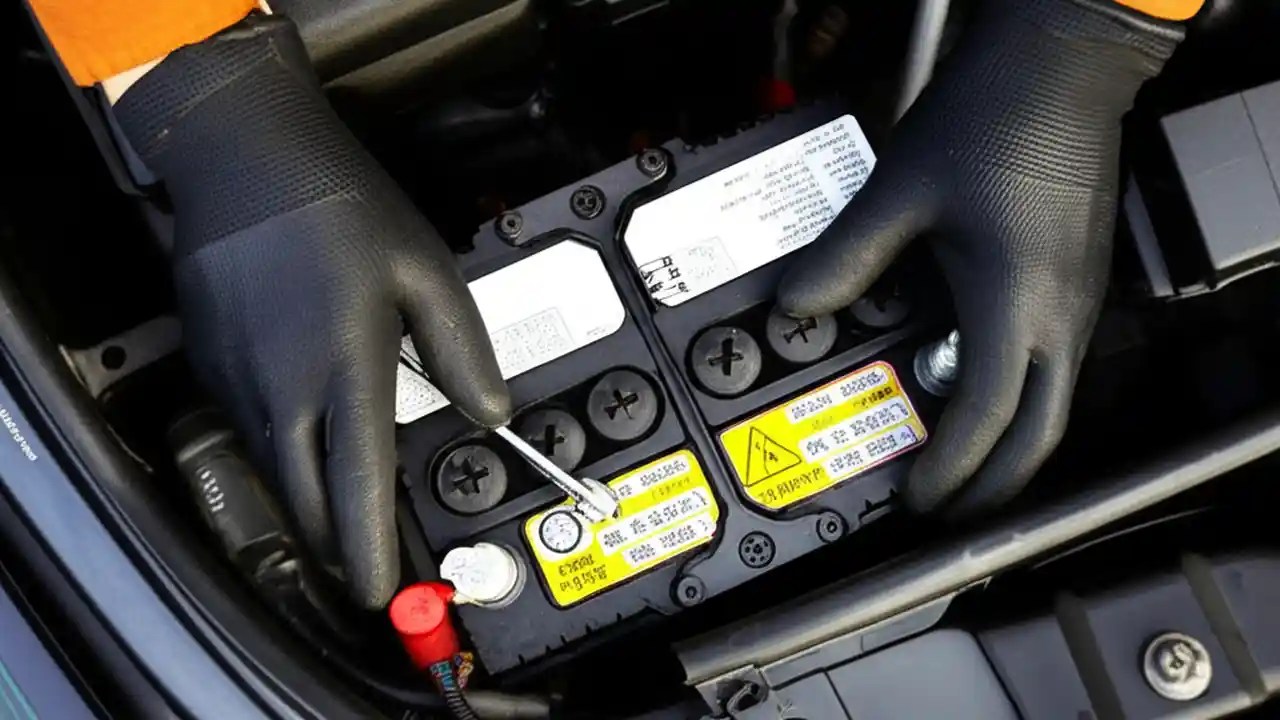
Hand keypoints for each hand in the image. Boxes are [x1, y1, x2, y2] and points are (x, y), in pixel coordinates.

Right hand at [116, 15, 510, 606]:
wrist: (244, 158)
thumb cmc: (337, 206)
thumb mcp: (424, 268)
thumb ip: (462, 348)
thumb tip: (492, 411)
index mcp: (345, 360)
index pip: (358, 479)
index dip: (369, 545)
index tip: (379, 589)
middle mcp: (283, 381)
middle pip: (304, 496)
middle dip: (335, 544)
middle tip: (362, 567)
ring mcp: (238, 376)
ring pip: (273, 469)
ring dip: (306, 503)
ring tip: (339, 520)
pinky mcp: (211, 364)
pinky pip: (248, 430)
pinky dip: (278, 454)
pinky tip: (303, 446)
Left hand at [780, 0, 1180, 515]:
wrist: (1060, 66)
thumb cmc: (993, 118)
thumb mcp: (900, 192)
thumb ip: (843, 258)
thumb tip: (796, 305)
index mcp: (1014, 299)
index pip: (987, 417)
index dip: (950, 469)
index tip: (917, 498)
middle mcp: (1059, 314)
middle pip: (1041, 437)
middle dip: (994, 487)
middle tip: (945, 508)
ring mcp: (1079, 301)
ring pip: (1056, 407)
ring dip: (1010, 448)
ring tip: (957, 465)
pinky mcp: (1080, 283)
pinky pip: (1056, 369)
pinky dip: (1019, 403)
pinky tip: (976, 393)